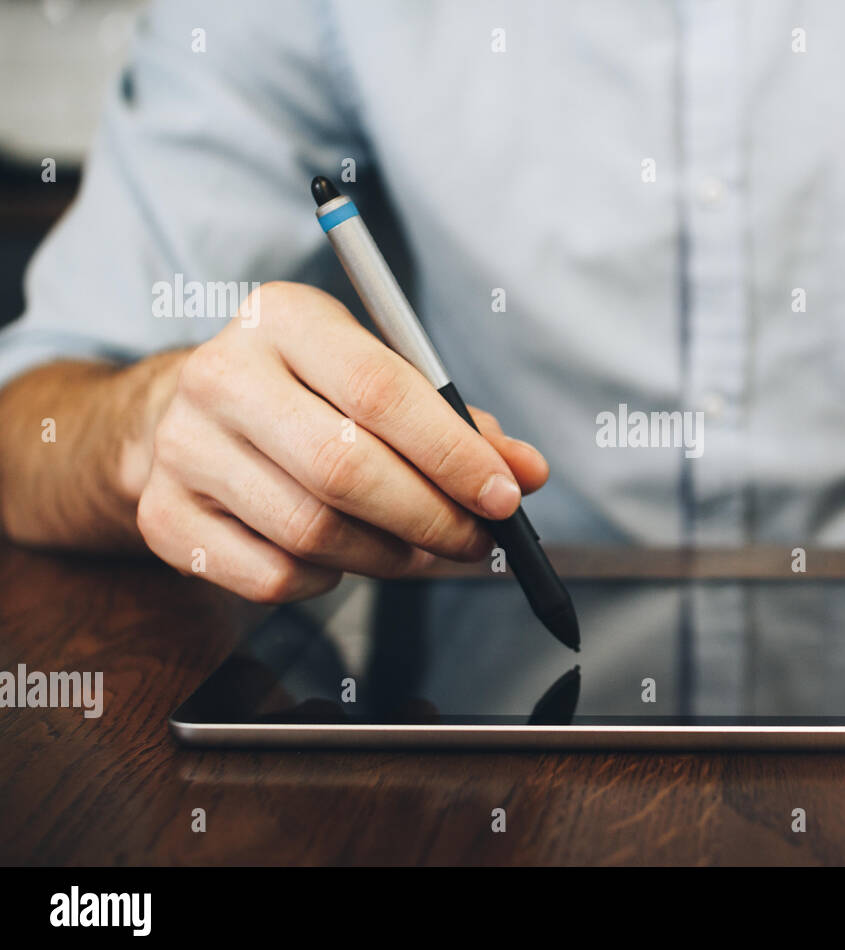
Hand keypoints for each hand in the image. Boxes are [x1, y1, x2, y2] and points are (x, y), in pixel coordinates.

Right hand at [131, 281, 547, 602]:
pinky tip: (341, 556)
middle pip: (345, 470)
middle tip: (475, 540)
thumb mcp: (374, 375)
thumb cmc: (303, 393)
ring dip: (387, 556)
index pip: (381, 391)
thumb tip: (526, 472)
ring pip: (312, 532)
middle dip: (430, 518)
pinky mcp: (163, 518)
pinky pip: (272, 576)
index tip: (504, 496)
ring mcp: (183, 449)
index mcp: (284, 318)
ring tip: (416, 549)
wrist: (175, 415)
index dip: (453, 454)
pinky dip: (327, 580)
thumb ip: (455, 422)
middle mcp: (221, 375)